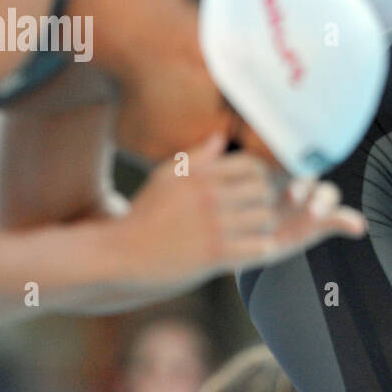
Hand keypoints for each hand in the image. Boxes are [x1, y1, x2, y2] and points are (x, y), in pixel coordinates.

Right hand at [118, 133, 364, 286]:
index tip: (265, 185)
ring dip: (268, 225)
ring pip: (267, 218)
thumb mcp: (167, 177)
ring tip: (259, 228)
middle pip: (267, 190)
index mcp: (201, 175)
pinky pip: (260, 246)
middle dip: (272, 199)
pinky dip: (263, 247)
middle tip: (270, 208)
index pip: (254, 164)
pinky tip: (253, 248)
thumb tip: (222, 136)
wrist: (119, 255)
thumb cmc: (145, 215)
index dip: (266, 174)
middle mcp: (210, 197)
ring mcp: (214, 226)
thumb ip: (198, 156)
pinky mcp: (215, 255)